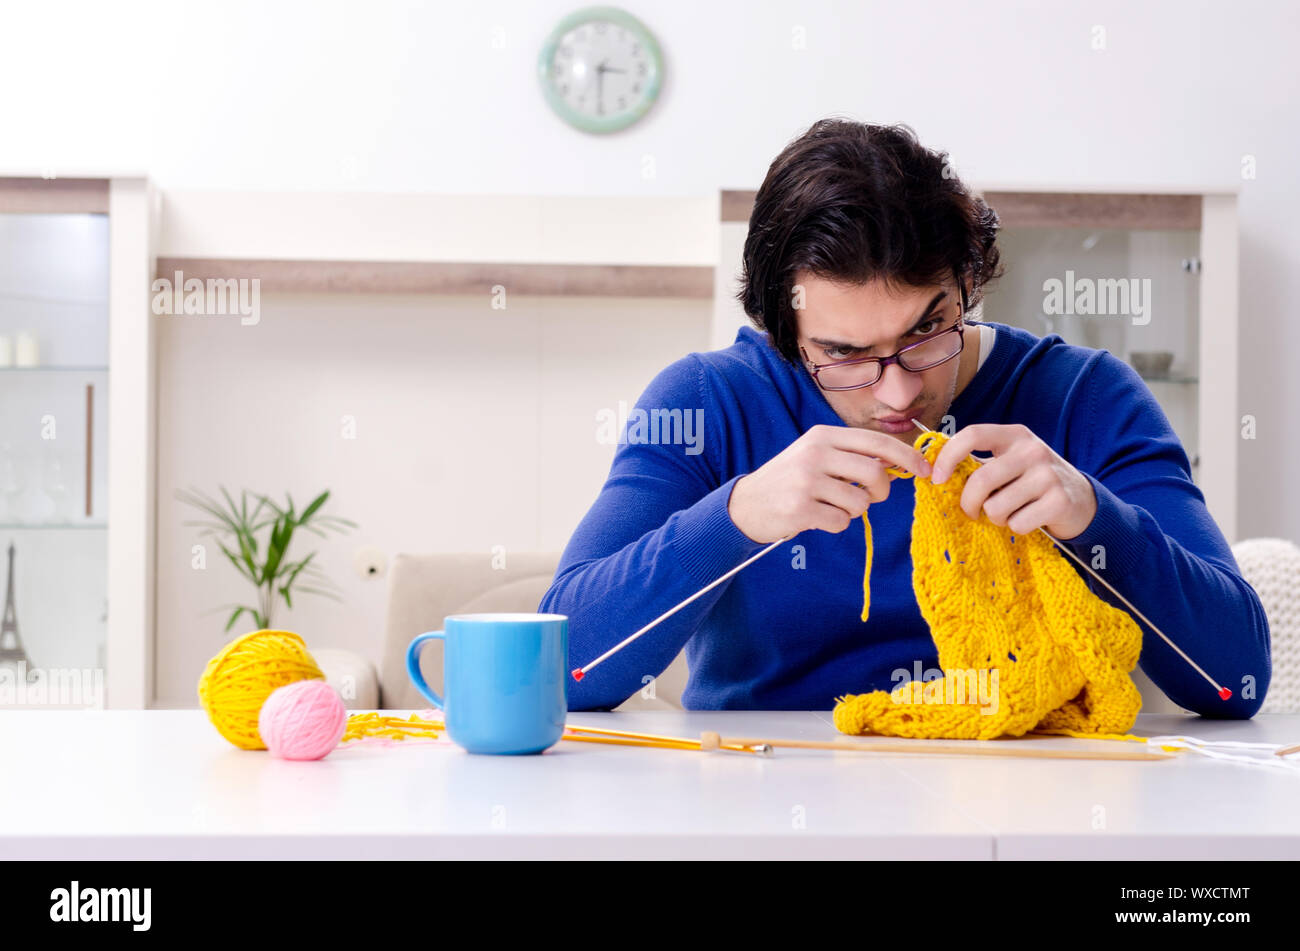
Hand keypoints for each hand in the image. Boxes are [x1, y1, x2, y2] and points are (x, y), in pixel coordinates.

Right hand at [727, 424, 932, 543]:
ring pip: (860, 501)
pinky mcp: (800, 509)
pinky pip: (842, 522)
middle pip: (875, 473)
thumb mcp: (817, 455)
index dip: (907, 456)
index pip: (876, 442)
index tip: (924, 470)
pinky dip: (837, 524)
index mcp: (823, 436)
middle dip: (882, 491)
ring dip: (854, 510)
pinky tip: (817, 518)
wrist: (746, 504)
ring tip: (832, 506)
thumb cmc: (790, 480)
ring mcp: (806, 482)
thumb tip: (900, 464)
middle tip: (871, 498)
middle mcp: (815, 454)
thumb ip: (853, 455)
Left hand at [928, 423, 1096, 538]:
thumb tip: (935, 474)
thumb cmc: (1032, 482)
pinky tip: (1030, 519)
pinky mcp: (1059, 501)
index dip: (948, 456)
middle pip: (981, 479)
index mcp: (1014, 435)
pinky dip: (1017, 527)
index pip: (972, 434)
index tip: (936, 479)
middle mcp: (1032, 450)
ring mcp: (1048, 475)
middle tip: (972, 512)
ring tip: (1010, 512)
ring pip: (996, 507)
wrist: (1081, 499)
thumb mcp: (1010, 462)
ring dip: (996, 518)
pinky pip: (1017, 523)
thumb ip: (980, 463)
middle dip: (968, 503)